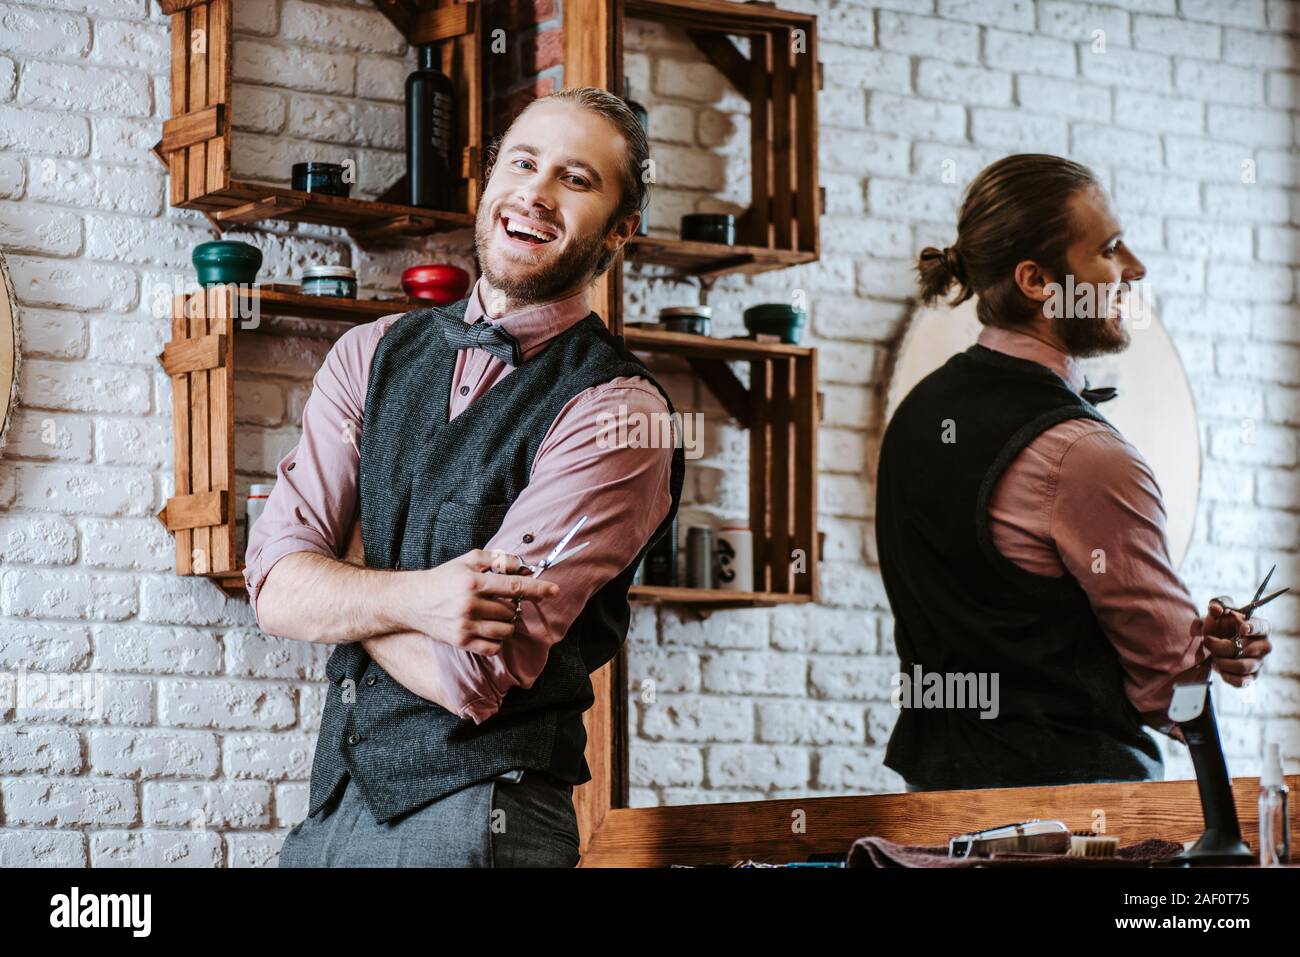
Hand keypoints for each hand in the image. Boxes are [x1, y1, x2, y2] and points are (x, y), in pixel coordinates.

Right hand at [396, 548, 558, 655]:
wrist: (413, 601)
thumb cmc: (444, 578)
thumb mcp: (468, 560)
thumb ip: (497, 559)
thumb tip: (523, 565)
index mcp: (473, 582)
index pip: (514, 585)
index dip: (537, 588)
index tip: (554, 590)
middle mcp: (470, 605)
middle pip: (511, 609)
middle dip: (512, 605)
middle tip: (500, 600)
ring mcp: (465, 625)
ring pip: (506, 629)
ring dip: (506, 623)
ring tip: (494, 614)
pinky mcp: (461, 641)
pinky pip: (494, 647)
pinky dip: (498, 640)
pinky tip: (489, 629)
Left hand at [1191, 597, 1271, 687]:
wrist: (1215, 641)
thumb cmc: (1220, 623)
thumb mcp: (1217, 611)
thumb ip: (1217, 605)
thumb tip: (1216, 609)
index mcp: (1260, 627)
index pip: (1262, 627)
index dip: (1253, 628)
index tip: (1242, 629)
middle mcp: (1264, 646)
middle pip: (1246, 649)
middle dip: (1221, 647)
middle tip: (1207, 641)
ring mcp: (1260, 662)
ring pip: (1243, 666)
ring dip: (1222, 662)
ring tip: (1213, 656)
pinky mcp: (1252, 677)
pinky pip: (1242, 682)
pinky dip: (1226, 676)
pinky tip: (1219, 669)